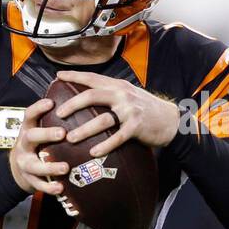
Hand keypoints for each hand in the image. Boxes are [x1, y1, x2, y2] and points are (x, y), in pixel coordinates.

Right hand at [10, 97, 70, 195]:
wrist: (19, 169)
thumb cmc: (39, 144)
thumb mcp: (39, 128)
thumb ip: (53, 118)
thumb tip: (79, 95)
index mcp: (28, 129)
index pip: (29, 115)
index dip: (38, 108)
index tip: (51, 102)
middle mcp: (23, 145)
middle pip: (30, 137)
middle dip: (45, 135)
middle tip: (62, 133)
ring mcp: (25, 163)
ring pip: (34, 165)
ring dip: (49, 166)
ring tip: (65, 168)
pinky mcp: (29, 180)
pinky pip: (38, 185)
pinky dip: (49, 187)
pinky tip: (60, 188)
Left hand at [52, 70, 179, 157]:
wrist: (171, 119)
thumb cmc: (144, 109)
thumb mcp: (127, 95)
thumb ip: (109, 94)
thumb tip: (83, 98)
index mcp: (117, 85)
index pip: (92, 77)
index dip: (74, 75)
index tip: (57, 76)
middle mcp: (122, 94)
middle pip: (92, 96)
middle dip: (72, 105)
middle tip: (58, 114)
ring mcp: (130, 110)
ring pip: (102, 119)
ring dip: (84, 130)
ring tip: (70, 138)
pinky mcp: (137, 126)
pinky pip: (117, 137)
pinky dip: (105, 146)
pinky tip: (93, 152)